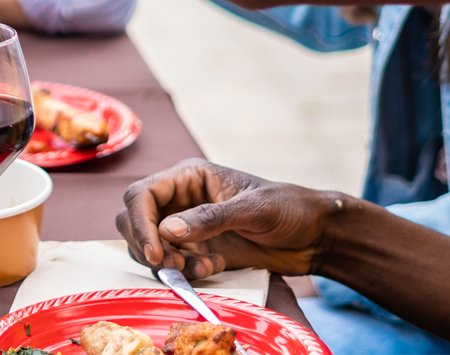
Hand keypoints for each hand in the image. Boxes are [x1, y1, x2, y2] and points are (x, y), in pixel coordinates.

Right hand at [114, 158, 348, 277]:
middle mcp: (181, 200)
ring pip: (148, 244)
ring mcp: (187, 227)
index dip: (140, 223)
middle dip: (146, 244)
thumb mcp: (254, 210)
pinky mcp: (197, 250)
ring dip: (166, 262)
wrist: (315, 237)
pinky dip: (184, 272)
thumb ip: (211, 218)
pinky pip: (172, 264)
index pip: (141, 195)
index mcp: (189, 177)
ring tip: (199, 268)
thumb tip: (167, 231)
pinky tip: (212, 268)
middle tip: (174, 265)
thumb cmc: (290, 209)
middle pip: (134, 219)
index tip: (155, 252)